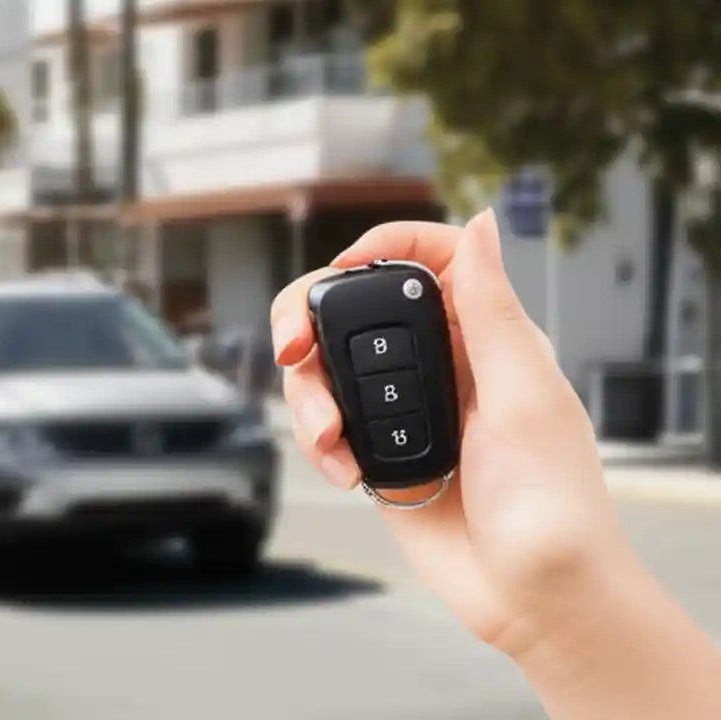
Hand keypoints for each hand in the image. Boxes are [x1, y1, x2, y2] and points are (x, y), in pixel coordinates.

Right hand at [272, 210, 619, 652]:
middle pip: (351, 308)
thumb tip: (480, 221)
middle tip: (289, 348)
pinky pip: (325, 426)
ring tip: (329, 438)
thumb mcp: (522, 393)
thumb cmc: (551, 500)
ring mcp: (403, 408)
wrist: (532, 595)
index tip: (339, 269)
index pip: (426, 260)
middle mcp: (439, 363)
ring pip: (324, 369)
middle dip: (306, 322)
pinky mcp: (378, 452)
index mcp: (484, 334)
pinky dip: (319, 442)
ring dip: (308, 399)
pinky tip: (344, 470)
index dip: (377, 248)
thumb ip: (490, 309)